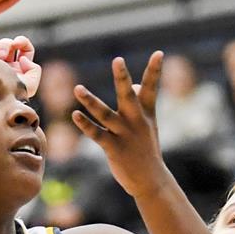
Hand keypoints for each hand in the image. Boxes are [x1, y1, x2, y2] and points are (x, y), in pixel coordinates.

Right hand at [0, 35, 39, 93]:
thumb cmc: (11, 98)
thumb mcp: (30, 87)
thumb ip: (35, 71)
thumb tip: (24, 59)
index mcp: (18, 66)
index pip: (24, 48)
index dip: (22, 41)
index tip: (17, 43)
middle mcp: (4, 62)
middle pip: (6, 43)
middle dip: (4, 45)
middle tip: (1, 56)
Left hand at [72, 52, 170, 198]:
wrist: (151, 180)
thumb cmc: (147, 149)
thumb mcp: (148, 124)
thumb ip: (140, 103)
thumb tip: (133, 85)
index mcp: (146, 113)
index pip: (151, 88)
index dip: (155, 70)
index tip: (159, 53)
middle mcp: (136, 121)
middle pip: (128, 96)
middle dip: (122, 78)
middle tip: (118, 60)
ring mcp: (124, 134)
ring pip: (105, 114)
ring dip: (91, 102)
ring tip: (77, 89)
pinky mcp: (114, 148)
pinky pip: (97, 134)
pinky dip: (86, 125)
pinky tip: (75, 115)